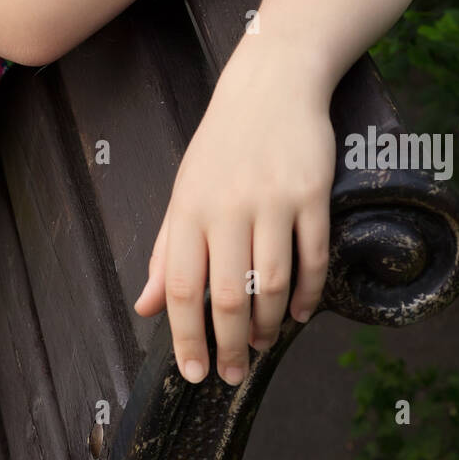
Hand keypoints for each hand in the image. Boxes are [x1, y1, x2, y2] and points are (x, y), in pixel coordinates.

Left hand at [133, 60, 334, 383]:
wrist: (271, 85)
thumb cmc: (222, 144)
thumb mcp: (184, 190)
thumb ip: (167, 251)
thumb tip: (146, 307)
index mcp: (189, 208)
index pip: (182, 288)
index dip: (186, 338)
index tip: (194, 372)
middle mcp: (228, 207)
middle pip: (227, 296)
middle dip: (231, 346)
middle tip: (234, 374)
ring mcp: (273, 201)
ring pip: (271, 283)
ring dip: (269, 325)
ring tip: (264, 343)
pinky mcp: (312, 194)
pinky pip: (312, 258)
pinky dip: (307, 295)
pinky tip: (298, 314)